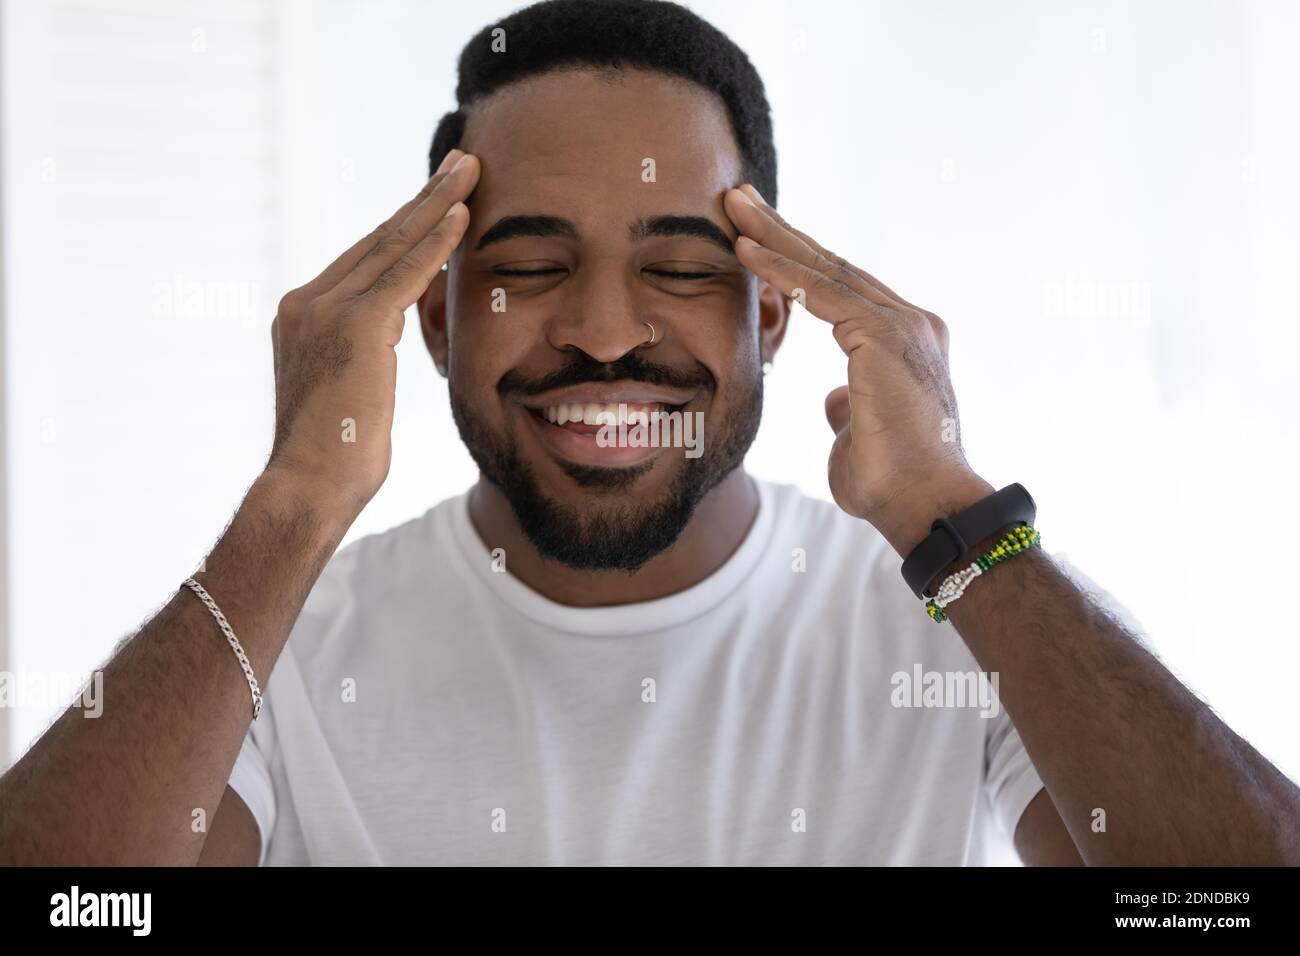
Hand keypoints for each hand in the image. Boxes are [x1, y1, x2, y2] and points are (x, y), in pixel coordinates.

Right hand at [266, 150, 479, 515]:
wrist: (310, 487)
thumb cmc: (337, 459)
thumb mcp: (349, 395)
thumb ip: (361, 359)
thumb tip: (381, 356)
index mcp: (303, 316)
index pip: (366, 260)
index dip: (407, 226)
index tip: (440, 199)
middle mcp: (307, 303)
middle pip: (379, 239)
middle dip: (424, 198)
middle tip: (462, 162)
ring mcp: (326, 310)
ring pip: (393, 245)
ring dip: (436, 203)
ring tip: (469, 169)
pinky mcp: (355, 325)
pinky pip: (405, 272)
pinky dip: (436, 241)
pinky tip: (462, 213)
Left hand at [723, 184, 991, 552]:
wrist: (923, 504)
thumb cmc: (892, 480)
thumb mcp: (858, 434)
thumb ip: (847, 405)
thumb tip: (834, 398)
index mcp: (903, 340)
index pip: (840, 288)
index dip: (796, 259)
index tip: (756, 235)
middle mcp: (908, 322)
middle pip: (832, 265)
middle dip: (782, 230)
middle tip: (739, 196)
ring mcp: (901, 324)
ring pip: (824, 269)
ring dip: (774, 236)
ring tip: (733, 206)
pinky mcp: (885, 335)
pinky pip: (820, 293)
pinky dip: (780, 269)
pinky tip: (745, 250)